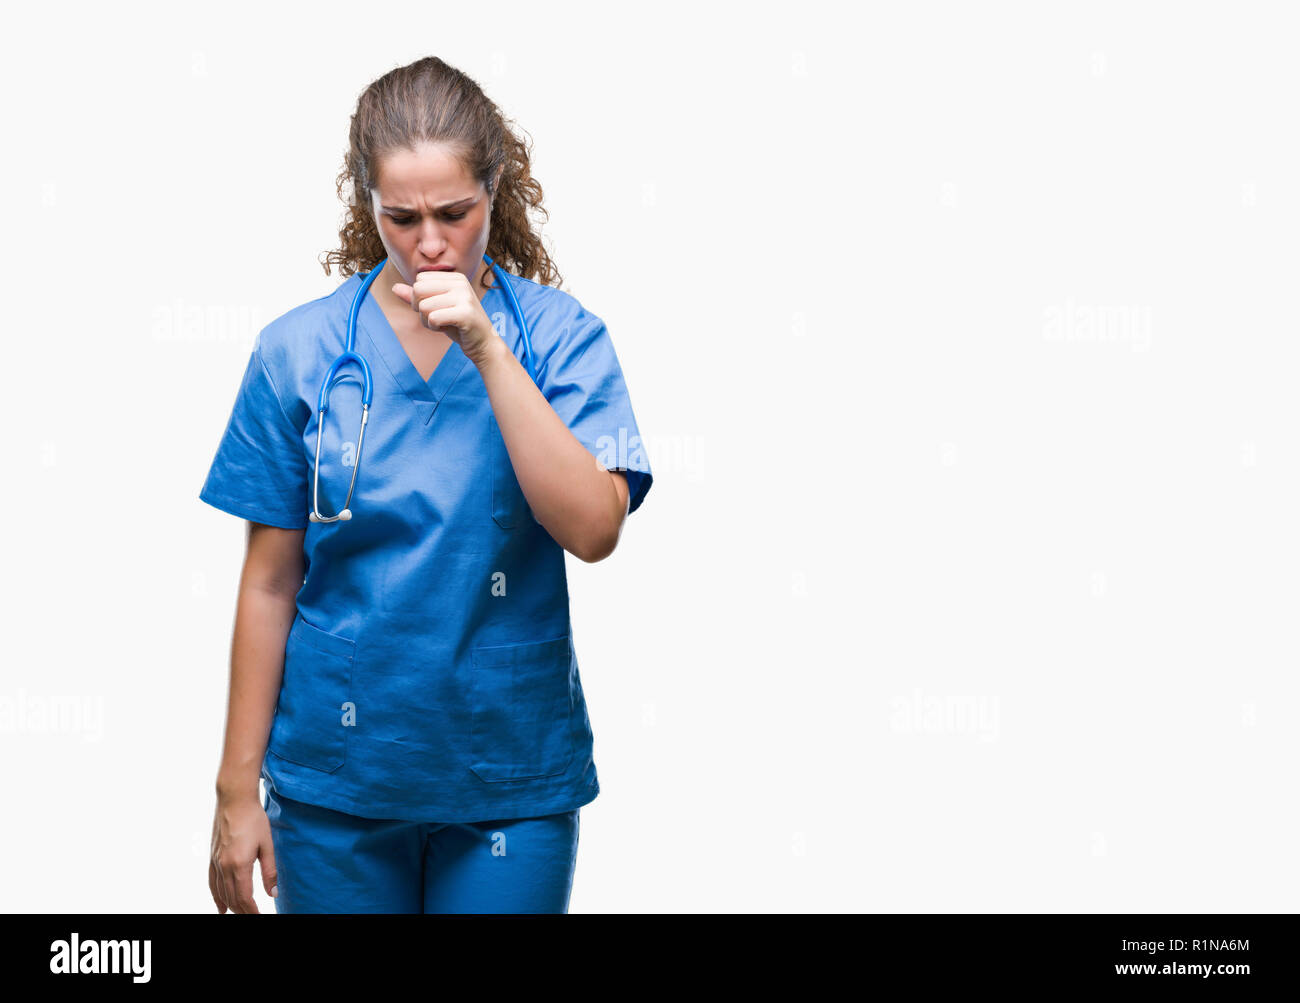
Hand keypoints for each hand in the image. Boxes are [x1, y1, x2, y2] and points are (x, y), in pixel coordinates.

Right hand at [209, 792, 276, 913]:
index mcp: (239, 865)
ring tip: (240, 913)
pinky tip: (220, 906)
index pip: (245, 897)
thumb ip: (270, 871)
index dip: (252, 911)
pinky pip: (212, 882)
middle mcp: (224, 866)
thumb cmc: (254, 819)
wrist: (234, 800)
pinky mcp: (212, 857)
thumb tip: (273, 893)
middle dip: (243, 911)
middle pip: (232, 898)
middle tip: (253, 916)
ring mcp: (216, 862)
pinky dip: (216, 897)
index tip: (259, 917)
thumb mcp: (267, 845)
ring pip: (221, 893)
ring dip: (231, 906)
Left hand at [391, 270, 495, 363]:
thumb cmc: (458, 324)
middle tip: (434, 318)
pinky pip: (433, 318)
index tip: (434, 308)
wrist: (483, 343)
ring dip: (427, 321)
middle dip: (420, 309)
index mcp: (455, 277)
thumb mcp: (435, 307)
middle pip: (418, 289)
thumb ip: (416, 297)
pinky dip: (434, 327)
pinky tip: (446, 329)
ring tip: (442, 324)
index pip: (419, 280)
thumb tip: (394, 287)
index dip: (419, 297)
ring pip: (424, 306)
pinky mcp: (465, 313)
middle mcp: (460, 283)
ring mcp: (464, 297)